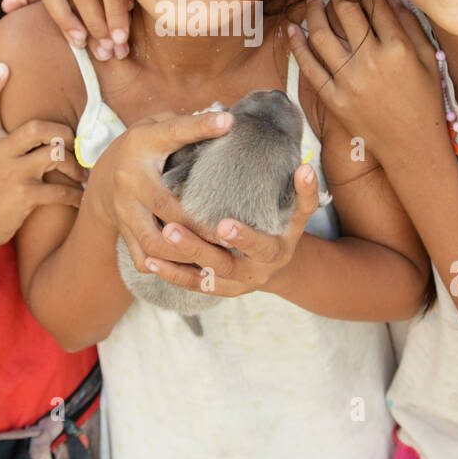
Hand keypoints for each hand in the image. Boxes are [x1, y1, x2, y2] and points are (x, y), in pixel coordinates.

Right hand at [0, 63, 85, 249]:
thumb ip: (5, 147)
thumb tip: (37, 135)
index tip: (2, 67)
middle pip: (37, 127)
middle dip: (62, 132)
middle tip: (71, 143)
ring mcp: (11, 174)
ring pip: (54, 155)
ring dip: (75, 165)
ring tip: (80, 174)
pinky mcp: (23, 196)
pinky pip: (59, 190)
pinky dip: (75, 196)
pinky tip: (80, 200)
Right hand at [88, 107, 238, 268]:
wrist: (103, 175)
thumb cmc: (144, 147)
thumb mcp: (161, 126)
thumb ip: (190, 125)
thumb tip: (228, 121)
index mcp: (141, 145)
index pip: (174, 133)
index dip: (201, 127)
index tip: (228, 122)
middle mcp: (130, 180)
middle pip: (165, 207)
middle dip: (198, 224)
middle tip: (230, 234)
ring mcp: (124, 211)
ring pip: (153, 242)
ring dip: (185, 252)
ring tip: (215, 256)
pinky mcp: (124, 233)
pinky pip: (144, 259)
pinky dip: (167, 268)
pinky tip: (193, 268)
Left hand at [141, 164, 321, 297]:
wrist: (278, 265)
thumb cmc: (284, 227)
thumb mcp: (298, 214)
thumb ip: (302, 194)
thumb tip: (306, 168)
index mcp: (276, 253)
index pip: (261, 245)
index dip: (244, 237)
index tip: (223, 224)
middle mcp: (255, 273)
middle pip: (223, 264)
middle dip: (197, 248)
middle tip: (172, 229)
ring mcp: (235, 284)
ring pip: (203, 276)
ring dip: (178, 260)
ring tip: (158, 239)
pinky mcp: (218, 290)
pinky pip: (193, 284)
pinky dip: (172, 274)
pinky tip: (152, 260)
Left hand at [286, 0, 450, 165]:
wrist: (412, 146)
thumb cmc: (426, 102)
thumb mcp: (430, 60)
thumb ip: (411, 26)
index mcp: (398, 49)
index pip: (375, 7)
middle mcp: (372, 61)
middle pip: (347, 14)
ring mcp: (349, 81)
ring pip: (322, 35)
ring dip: (314, 11)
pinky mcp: (334, 99)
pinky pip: (310, 67)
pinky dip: (298, 46)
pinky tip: (293, 29)